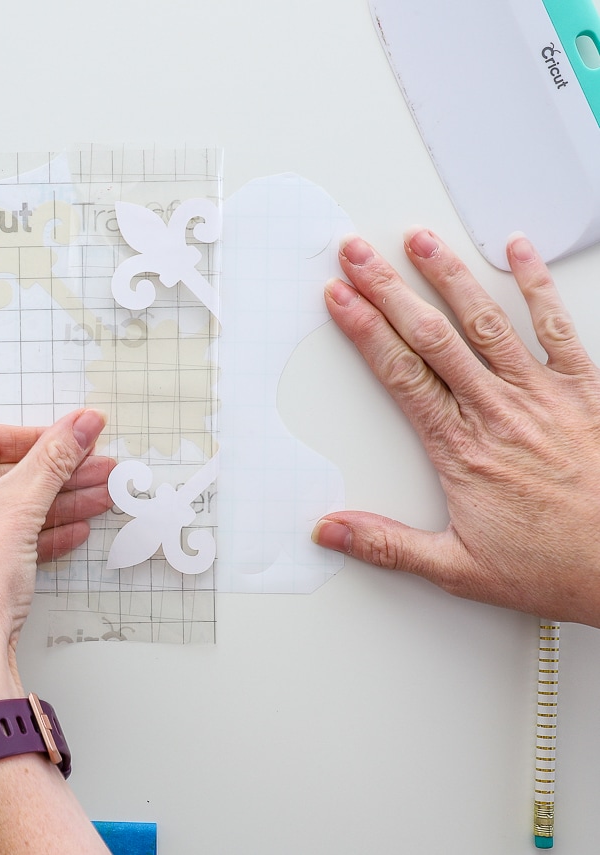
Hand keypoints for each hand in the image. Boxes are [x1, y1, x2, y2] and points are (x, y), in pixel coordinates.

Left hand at [0, 409, 113, 720]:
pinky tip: (72, 532)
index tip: (77, 438)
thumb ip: (56, 457)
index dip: (40, 438)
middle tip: (96, 469)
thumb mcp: (19, 506)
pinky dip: (31, 536)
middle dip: (56, 477)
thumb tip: (82, 423)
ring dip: (52, 506)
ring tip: (97, 499)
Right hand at [313, 229, 599, 626]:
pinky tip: (517, 251)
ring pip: (486, 322)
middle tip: (359, 253)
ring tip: (420, 240)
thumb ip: (387, 545)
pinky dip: (536, 285)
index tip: (339, 298)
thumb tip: (329, 532)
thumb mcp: (458, 570)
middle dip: (389, 288)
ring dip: (449, 276)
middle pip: (431, 336)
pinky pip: (557, 327)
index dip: (364, 329)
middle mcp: (497, 411)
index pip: (400, 374)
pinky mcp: (583, 389)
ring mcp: (542, 395)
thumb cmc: (555, 567)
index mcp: (461, 449)